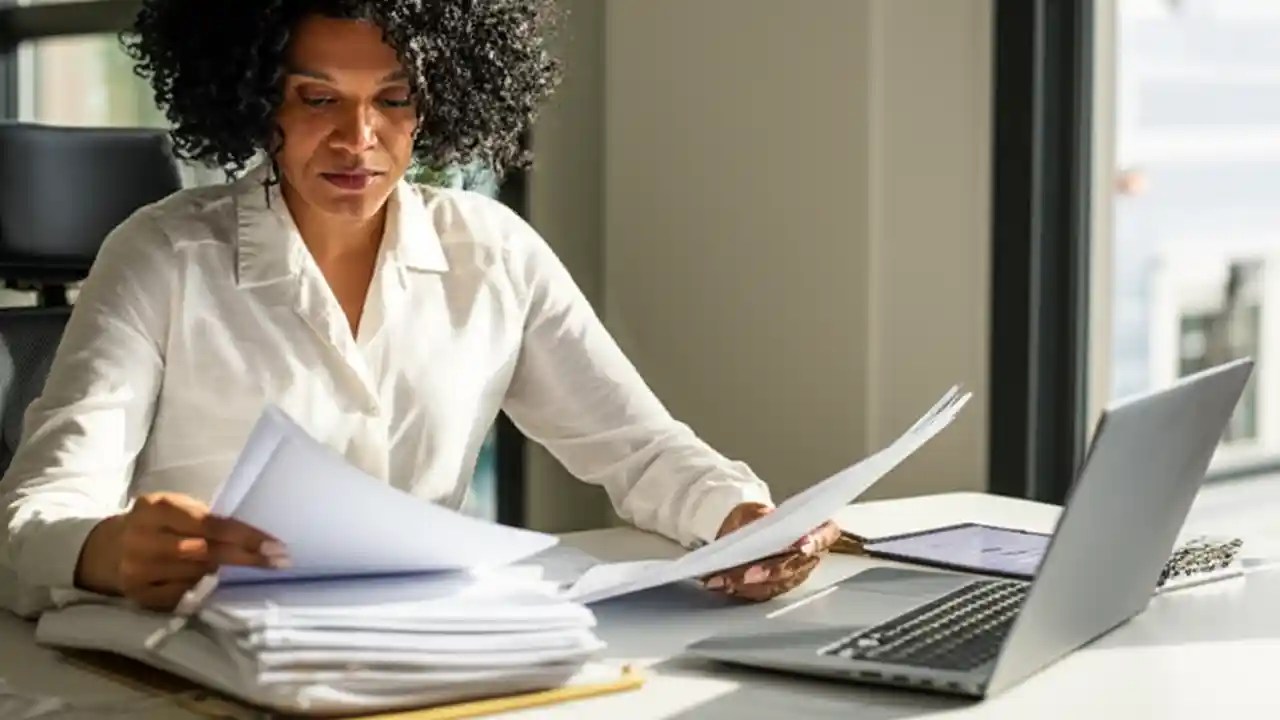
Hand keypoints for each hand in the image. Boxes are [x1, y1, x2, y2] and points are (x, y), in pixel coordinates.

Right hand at [75, 492, 287, 610]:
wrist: (107, 549)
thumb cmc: (157, 524)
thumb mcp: (174, 509)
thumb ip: (204, 519)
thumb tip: (251, 538)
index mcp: (154, 508)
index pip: (209, 524)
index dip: (244, 535)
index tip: (275, 544)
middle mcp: (142, 539)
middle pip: (205, 551)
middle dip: (246, 557)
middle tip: (279, 561)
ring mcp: (137, 570)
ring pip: (197, 574)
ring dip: (226, 572)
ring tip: (249, 567)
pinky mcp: (138, 595)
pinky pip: (183, 594)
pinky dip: (203, 588)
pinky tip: (215, 583)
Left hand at [701, 502, 841, 601]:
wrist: (744, 529)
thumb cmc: (755, 517)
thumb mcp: (757, 509)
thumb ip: (761, 518)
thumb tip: (759, 527)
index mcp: (817, 529)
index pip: (825, 535)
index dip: (815, 542)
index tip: (802, 545)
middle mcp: (811, 556)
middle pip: (794, 567)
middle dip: (769, 572)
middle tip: (749, 574)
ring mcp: (795, 574)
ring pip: (775, 584)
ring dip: (749, 585)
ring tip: (725, 580)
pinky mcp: (778, 587)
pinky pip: (762, 592)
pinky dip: (741, 589)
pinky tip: (723, 585)